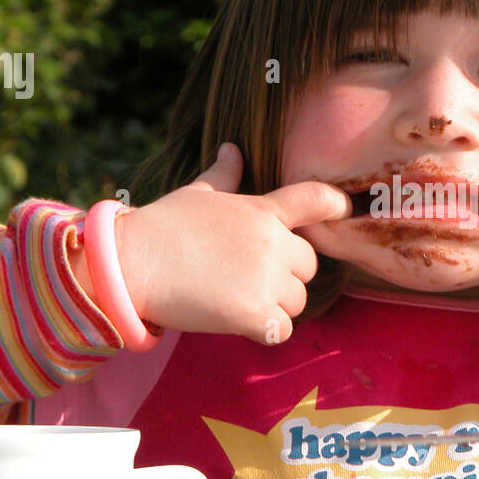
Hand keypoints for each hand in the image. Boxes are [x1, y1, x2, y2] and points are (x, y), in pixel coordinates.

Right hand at [113, 143, 351, 342]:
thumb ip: (223, 175)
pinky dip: (266, 330)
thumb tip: (232, 147)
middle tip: (251, 279)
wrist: (132, 263)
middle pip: (309, 265)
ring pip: (297, 300)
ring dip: (277, 305)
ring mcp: (265, 279)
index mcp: (261, 211)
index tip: (346, 209)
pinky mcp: (254, 314)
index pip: (315, 199)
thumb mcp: (195, 193)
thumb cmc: (160, 226)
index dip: (336, 204)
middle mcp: (271, 243)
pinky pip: (282, 329)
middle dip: (288, 274)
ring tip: (239, 300)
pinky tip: (241, 323)